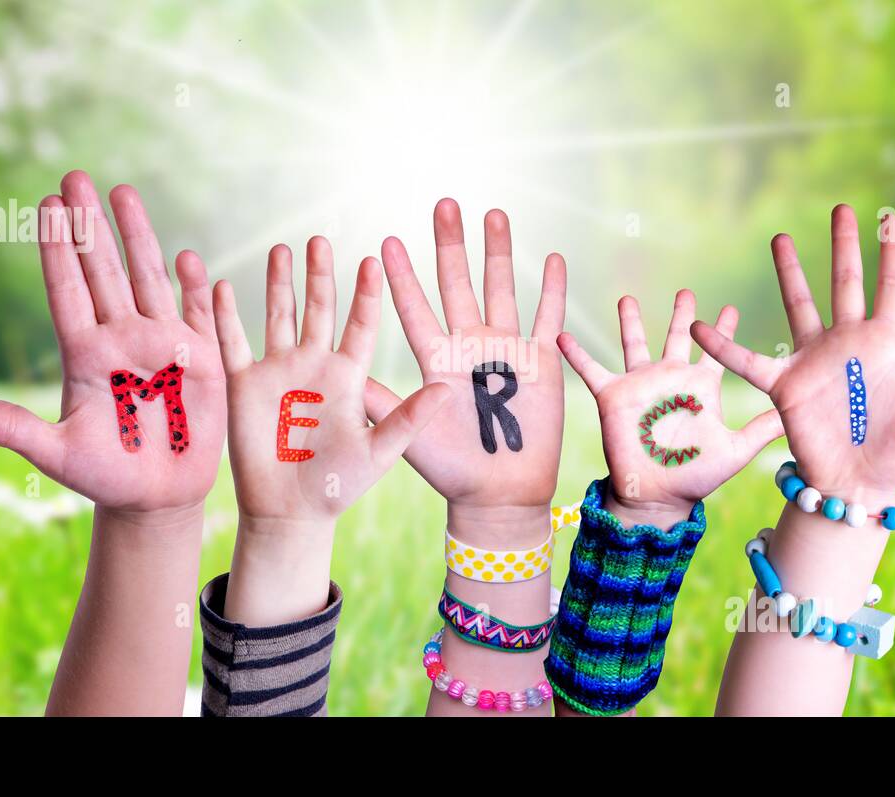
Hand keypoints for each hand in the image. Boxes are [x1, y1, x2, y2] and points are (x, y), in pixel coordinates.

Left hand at [0, 170, 225, 514]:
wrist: (155, 497)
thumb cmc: (104, 476)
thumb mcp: (56, 456)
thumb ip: (15, 431)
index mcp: (85, 354)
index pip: (67, 290)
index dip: (56, 249)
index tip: (45, 205)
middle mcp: (122, 339)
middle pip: (103, 271)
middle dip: (89, 224)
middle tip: (74, 177)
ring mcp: (162, 346)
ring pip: (146, 279)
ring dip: (136, 236)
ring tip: (121, 191)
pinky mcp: (202, 362)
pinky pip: (196, 315)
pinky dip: (193, 288)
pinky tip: (186, 257)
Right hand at [213, 237, 450, 522]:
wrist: (291, 512)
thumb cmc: (340, 487)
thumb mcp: (381, 452)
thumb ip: (409, 419)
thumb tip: (449, 392)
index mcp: (348, 376)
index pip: (360, 325)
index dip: (365, 294)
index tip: (373, 260)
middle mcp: (314, 366)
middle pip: (318, 309)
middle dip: (320, 275)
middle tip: (321, 240)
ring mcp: (279, 372)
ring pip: (279, 315)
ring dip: (279, 283)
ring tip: (283, 249)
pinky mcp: (246, 385)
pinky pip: (234, 342)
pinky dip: (226, 315)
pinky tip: (222, 285)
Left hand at [365, 199, 566, 520]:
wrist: (498, 495)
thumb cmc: (450, 470)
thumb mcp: (406, 437)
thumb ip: (381, 404)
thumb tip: (341, 378)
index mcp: (435, 359)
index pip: (414, 308)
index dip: (401, 277)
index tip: (386, 242)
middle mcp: (468, 346)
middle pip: (458, 284)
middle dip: (451, 245)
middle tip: (443, 203)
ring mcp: (504, 350)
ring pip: (501, 289)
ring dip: (498, 252)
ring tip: (492, 213)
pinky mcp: (540, 362)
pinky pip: (547, 318)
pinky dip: (552, 290)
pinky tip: (553, 258)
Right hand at [559, 291, 783, 518]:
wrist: (657, 496)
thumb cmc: (697, 476)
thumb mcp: (736, 450)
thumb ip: (762, 429)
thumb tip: (798, 413)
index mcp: (700, 388)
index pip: (715, 350)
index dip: (722, 328)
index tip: (729, 306)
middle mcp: (670, 380)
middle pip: (675, 337)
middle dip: (680, 314)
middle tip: (685, 291)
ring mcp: (641, 386)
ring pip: (634, 343)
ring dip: (631, 321)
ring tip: (626, 298)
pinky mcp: (613, 397)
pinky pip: (592, 370)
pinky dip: (578, 353)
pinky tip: (562, 335)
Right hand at [691, 204, 894, 510]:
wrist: (860, 487)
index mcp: (887, 345)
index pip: (892, 288)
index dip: (892, 253)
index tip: (892, 218)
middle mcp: (848, 344)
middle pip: (845, 282)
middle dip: (844, 245)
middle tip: (841, 208)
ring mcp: (814, 361)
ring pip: (800, 305)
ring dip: (790, 272)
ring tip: (781, 237)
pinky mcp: (786, 384)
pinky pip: (749, 361)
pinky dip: (726, 347)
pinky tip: (702, 328)